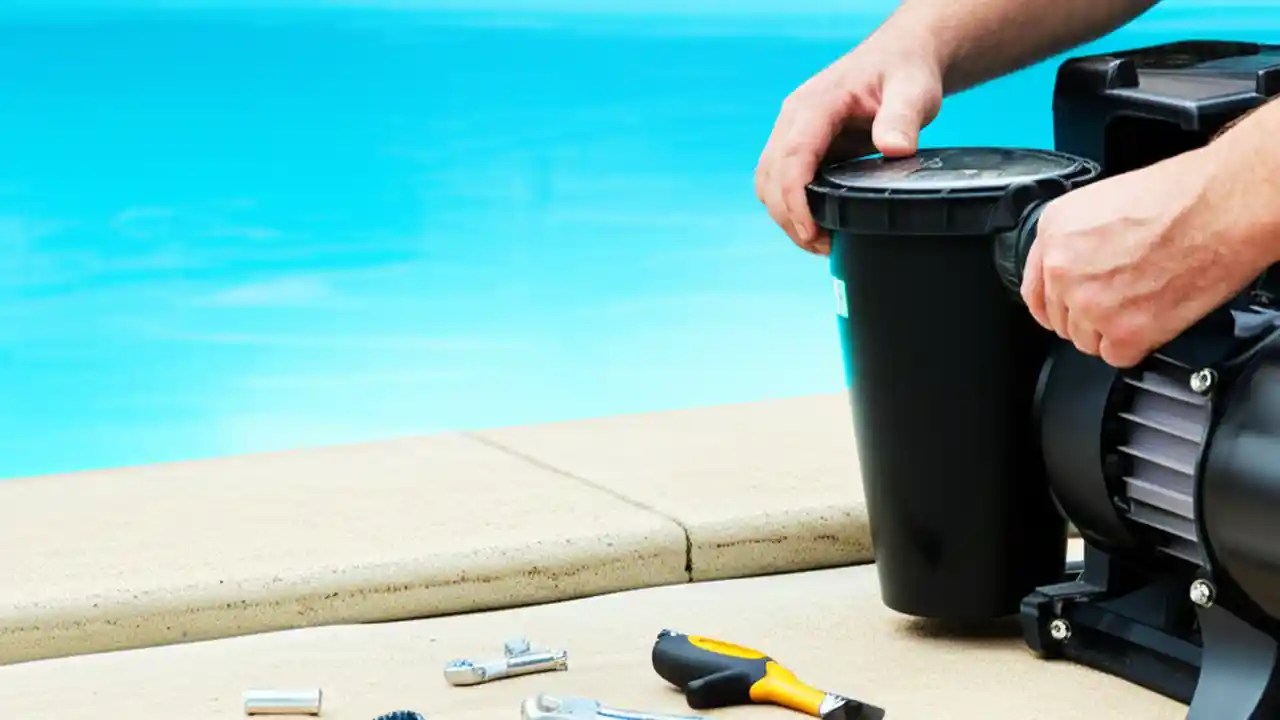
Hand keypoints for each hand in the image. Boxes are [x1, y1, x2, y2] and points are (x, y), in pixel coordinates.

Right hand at [754, 28, 942, 254]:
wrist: (899, 58)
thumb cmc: (905, 72)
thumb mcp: (914, 90)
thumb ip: (903, 116)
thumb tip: (895, 148)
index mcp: (816, 104)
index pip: (792, 157)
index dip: (796, 199)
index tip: (812, 232)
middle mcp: (793, 118)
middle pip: (771, 177)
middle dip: (790, 218)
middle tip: (824, 248)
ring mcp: (791, 132)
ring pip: (768, 183)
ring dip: (786, 216)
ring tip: (821, 243)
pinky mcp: (798, 146)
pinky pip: (780, 181)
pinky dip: (791, 207)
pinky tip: (819, 224)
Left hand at [1020, 149, 1272, 367]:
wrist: (1220, 208)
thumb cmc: (1178, 197)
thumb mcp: (1101, 204)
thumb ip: (1076, 242)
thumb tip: (1076, 268)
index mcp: (1053, 234)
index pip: (1033, 290)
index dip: (1054, 303)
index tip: (1065, 310)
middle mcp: (1062, 270)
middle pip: (1061, 319)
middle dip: (1089, 315)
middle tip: (1123, 299)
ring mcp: (1089, 304)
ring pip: (1086, 341)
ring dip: (1112, 331)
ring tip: (1144, 303)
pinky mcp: (1122, 332)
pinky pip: (1115, 356)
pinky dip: (1136, 345)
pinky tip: (1154, 317)